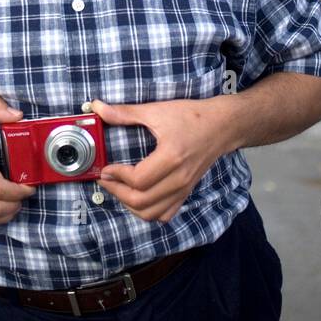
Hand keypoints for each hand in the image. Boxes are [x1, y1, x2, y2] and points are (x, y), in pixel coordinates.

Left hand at [88, 96, 233, 223]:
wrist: (223, 126)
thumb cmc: (193, 116)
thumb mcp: (157, 110)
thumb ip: (125, 112)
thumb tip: (98, 107)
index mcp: (171, 158)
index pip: (138, 180)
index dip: (117, 176)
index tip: (106, 168)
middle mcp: (179, 178)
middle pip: (142, 201)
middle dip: (117, 193)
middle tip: (106, 180)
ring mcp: (184, 188)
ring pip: (152, 213)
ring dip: (130, 205)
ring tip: (119, 189)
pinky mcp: (186, 192)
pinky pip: (165, 214)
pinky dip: (148, 211)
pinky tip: (138, 197)